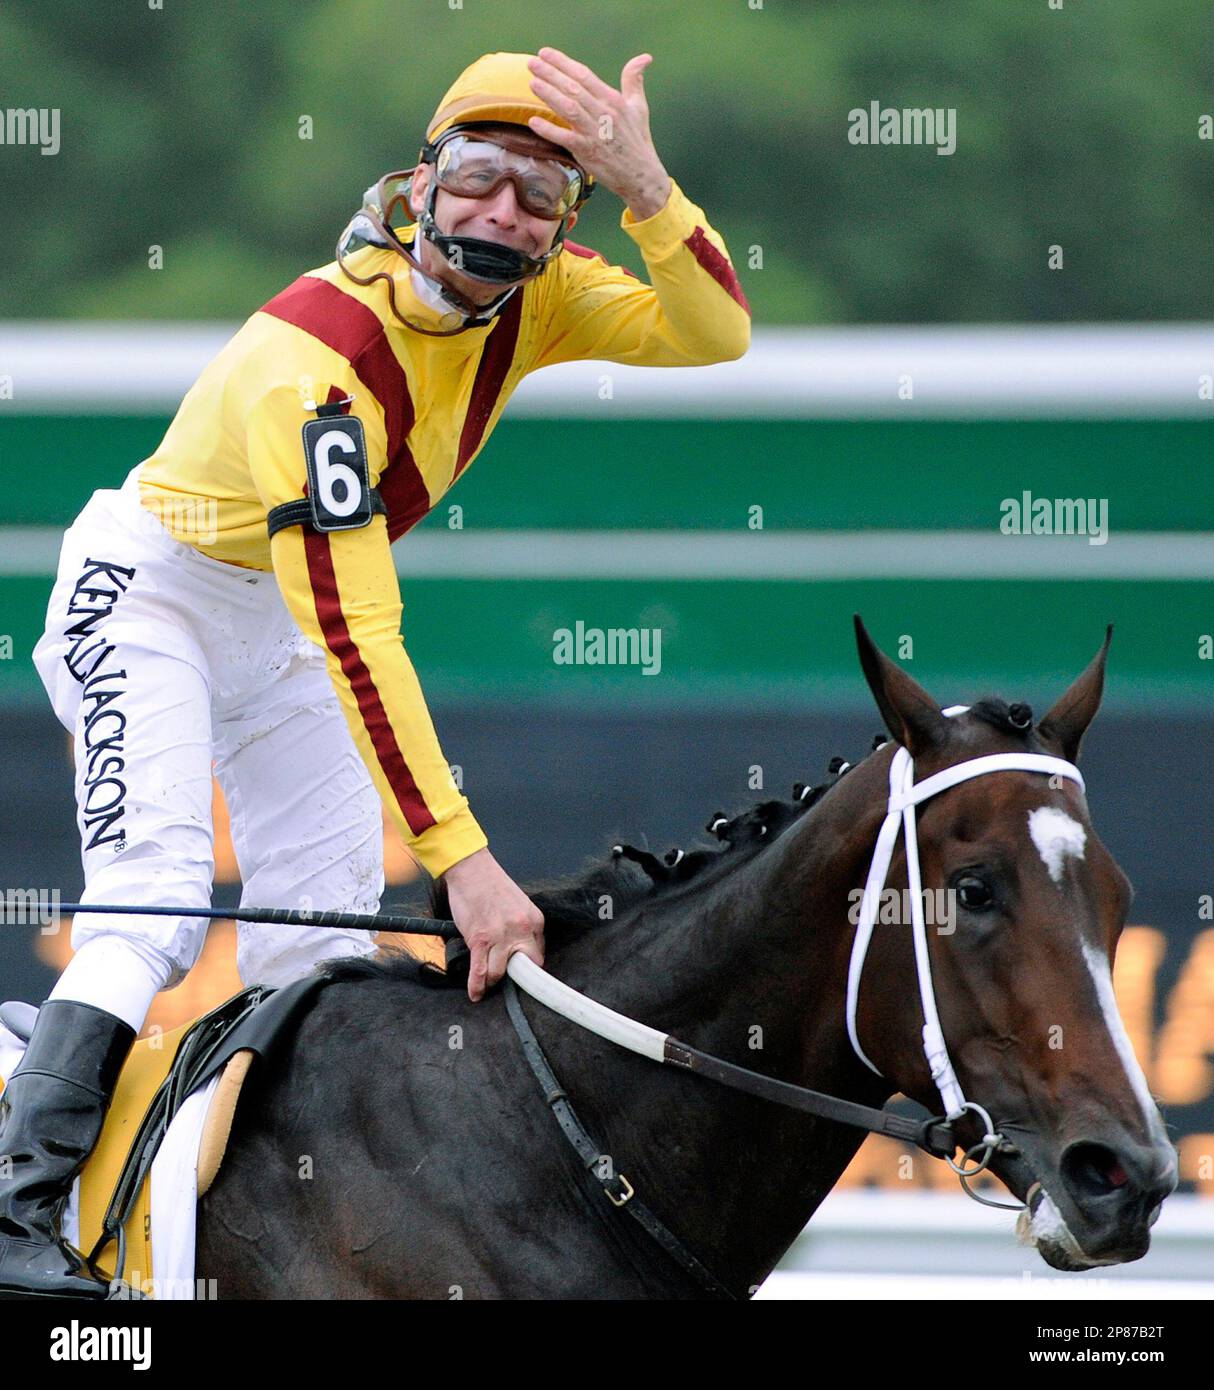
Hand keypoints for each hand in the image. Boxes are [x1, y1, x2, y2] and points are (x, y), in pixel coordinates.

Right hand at [443, 847, 544, 1001]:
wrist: (471, 868)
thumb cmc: (491, 885)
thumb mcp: (519, 905)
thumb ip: (525, 928)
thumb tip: (523, 953)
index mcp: (534, 920)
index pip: (539, 956)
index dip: (529, 969)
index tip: (523, 977)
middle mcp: (521, 929)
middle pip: (524, 969)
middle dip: (514, 979)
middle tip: (505, 983)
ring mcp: (500, 935)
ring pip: (500, 973)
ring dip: (492, 982)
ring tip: (487, 984)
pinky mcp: (480, 939)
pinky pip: (480, 971)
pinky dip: (477, 986)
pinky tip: (475, 994)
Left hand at [527, 47, 672, 219]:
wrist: (640, 175)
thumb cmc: (637, 140)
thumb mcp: (638, 107)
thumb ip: (634, 80)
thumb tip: (644, 58)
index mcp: (612, 100)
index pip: (584, 75)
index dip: (563, 63)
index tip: (545, 53)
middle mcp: (604, 113)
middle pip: (573, 88)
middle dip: (551, 74)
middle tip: (531, 63)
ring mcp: (595, 132)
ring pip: (569, 108)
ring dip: (549, 95)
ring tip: (532, 83)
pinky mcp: (588, 152)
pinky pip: (566, 138)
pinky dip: (550, 130)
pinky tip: (534, 122)